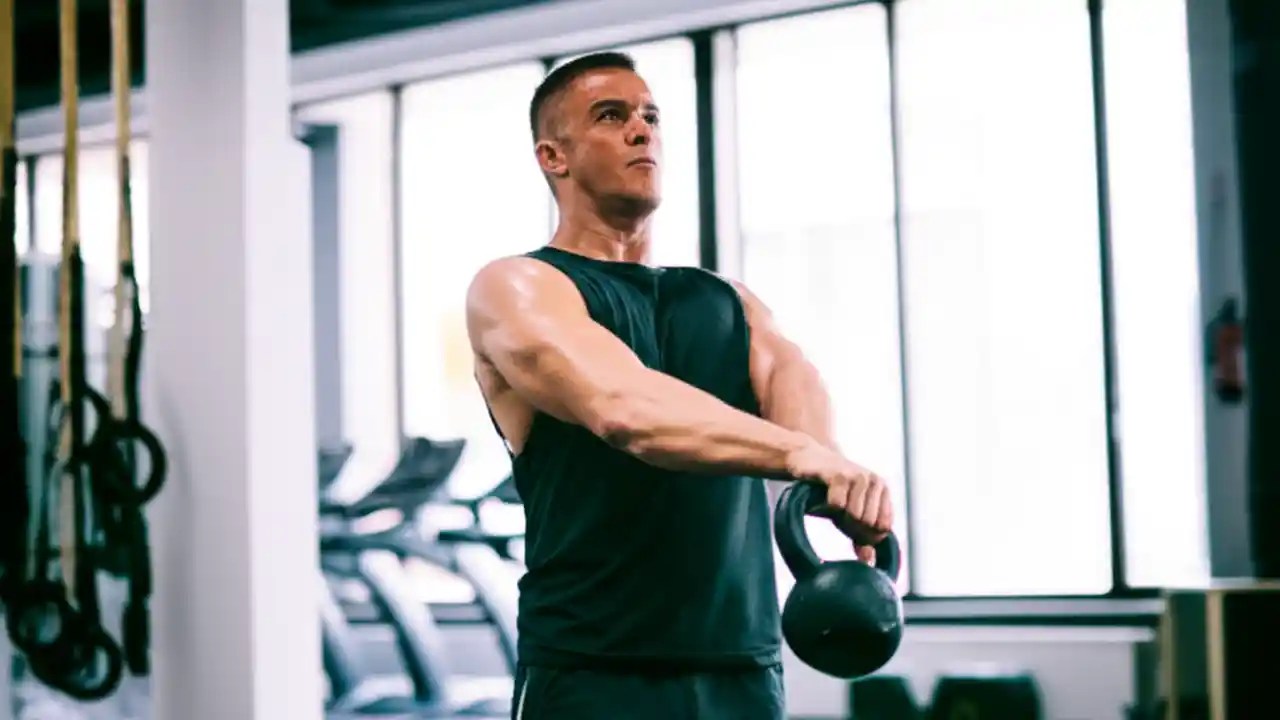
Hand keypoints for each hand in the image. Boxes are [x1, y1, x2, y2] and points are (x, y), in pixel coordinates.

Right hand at [784, 440, 893, 560]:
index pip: (883, 528)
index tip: (852, 529)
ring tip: (833, 505)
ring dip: (839, 517)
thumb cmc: (833, 490)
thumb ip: (863, 537)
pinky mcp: (840, 475)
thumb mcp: (850, 515)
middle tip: (838, 516)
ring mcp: (859, 476)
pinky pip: (838, 506)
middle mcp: (876, 482)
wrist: (810, 460)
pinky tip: (825, 495)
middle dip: (851, 527)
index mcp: (883, 491)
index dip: (867, 536)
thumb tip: (868, 562)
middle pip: (868, 524)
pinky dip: (828, 506)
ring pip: (854, 516)